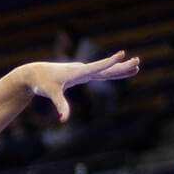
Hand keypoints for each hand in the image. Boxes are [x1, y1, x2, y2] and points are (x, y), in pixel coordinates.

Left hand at [21, 52, 140, 120]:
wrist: (34, 74)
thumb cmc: (42, 82)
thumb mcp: (51, 93)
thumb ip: (60, 105)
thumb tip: (64, 119)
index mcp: (78, 72)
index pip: (97, 67)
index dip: (109, 62)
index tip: (122, 54)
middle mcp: (83, 70)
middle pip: (106, 68)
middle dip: (122, 66)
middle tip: (138, 61)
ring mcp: (83, 72)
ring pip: (106, 70)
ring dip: (121, 69)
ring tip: (137, 66)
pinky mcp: (82, 75)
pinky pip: (101, 73)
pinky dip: (111, 72)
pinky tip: (120, 70)